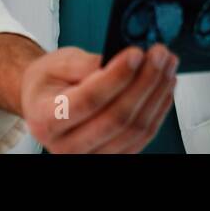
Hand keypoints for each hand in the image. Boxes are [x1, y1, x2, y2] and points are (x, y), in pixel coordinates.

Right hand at [20, 43, 177, 153]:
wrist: (43, 103)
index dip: (116, 77)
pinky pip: (143, 137)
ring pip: (135, 129)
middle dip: (144, 82)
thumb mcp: (56, 63)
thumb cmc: (48, 83)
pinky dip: (158, 109)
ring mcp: (92, 156)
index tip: (135, 54)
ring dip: (157, 94)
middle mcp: (67, 146)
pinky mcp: (113, 156)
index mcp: (46, 119)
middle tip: (158, 55)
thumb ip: (84, 64)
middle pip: (117, 118)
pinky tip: (163, 86)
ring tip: (166, 66)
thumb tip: (119, 61)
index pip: (88, 100)